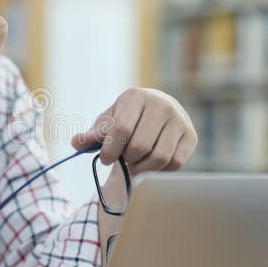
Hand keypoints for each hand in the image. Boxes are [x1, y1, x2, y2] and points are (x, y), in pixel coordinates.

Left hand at [71, 87, 197, 174]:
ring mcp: (179, 119)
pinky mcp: (191, 135)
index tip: (105, 158)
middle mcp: (161, 104)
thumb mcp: (108, 122)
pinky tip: (149, 164)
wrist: (156, 112)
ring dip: (142, 167)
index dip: (110, 150)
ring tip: (134, 163)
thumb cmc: (126, 119)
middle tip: (122, 160)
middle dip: (126, 159)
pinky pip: (174, 163)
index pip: (121, 129)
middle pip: (140, 146)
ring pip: (159, 157)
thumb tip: (76, 143)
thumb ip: (92, 134)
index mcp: (135, 96)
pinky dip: (159, 170)